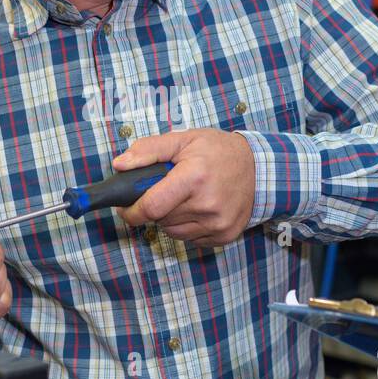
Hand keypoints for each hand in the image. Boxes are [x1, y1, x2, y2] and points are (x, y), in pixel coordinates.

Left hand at [112, 128, 254, 245]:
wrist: (258, 167)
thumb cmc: (217, 151)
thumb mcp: (183, 139)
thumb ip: (148, 150)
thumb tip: (120, 165)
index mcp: (194, 177)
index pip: (151, 207)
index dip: (132, 211)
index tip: (125, 208)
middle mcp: (207, 204)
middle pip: (160, 219)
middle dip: (155, 207)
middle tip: (166, 190)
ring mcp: (218, 223)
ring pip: (173, 232)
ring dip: (170, 219)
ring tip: (184, 198)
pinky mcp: (225, 236)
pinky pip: (191, 239)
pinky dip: (187, 226)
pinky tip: (198, 209)